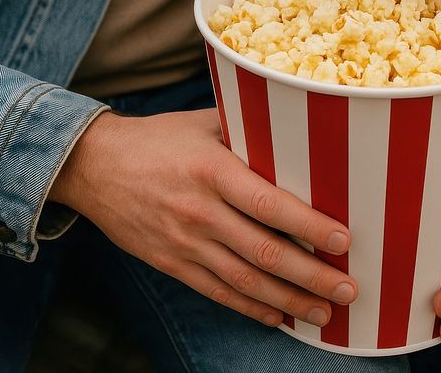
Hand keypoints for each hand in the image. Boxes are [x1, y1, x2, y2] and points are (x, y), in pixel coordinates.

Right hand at [49, 109, 356, 327]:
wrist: (92, 166)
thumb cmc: (157, 139)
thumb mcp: (203, 124)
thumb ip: (249, 132)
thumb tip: (301, 134)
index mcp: (211, 170)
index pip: (268, 204)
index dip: (308, 225)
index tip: (343, 239)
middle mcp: (199, 211)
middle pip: (264, 253)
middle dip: (312, 276)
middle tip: (348, 290)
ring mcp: (184, 243)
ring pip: (244, 282)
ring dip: (289, 301)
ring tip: (324, 314)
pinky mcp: (171, 263)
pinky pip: (217, 292)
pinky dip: (251, 308)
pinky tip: (279, 316)